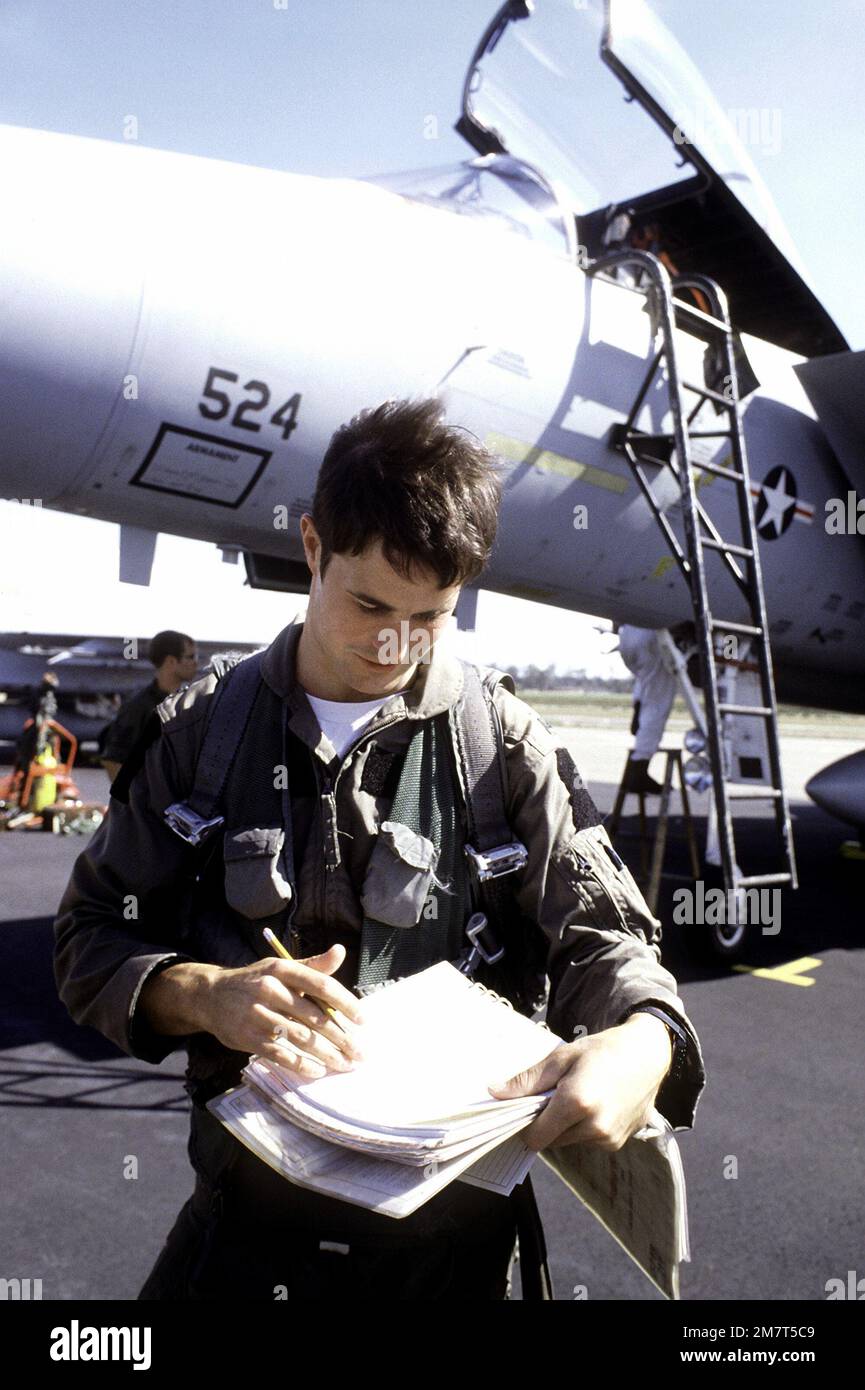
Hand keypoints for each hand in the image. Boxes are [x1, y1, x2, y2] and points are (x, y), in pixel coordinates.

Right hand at [201, 943, 366, 1079]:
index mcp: (283, 969)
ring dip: (326, 1054)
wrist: (210, 995)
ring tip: (344, 1064)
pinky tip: (317, 1071)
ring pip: (300, 1037)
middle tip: (359, 1053)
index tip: (363, 1020)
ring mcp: (257, 1014)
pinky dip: (301, 1065)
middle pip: (314, 1016)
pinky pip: (280, 1054)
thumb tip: (341, 951)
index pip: (322, 986)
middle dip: (341, 1037)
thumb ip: (313, 966)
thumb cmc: (255, 980)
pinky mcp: (247, 1036)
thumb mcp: (281, 967)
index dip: (346, 1003)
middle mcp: (270, 989)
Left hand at [486, 1013, 671, 1151]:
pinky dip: (585, 1127)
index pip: (534, 1137)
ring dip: (566, 1125)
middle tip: (556, 1094)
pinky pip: (588, 1141)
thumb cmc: (602, 1051)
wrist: (647, 1054)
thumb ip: (527, 1080)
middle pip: (551, 1140)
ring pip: (569, 1142)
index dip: (525, 1124)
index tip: (526, 1108)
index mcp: (576, 1103)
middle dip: (547, 1121)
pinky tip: (596, 1103)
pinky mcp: (618, 1143)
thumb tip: (494, 1093)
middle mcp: (594, 1127)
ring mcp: (608, 1139)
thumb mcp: (560, 1058)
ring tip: (579, 1095)